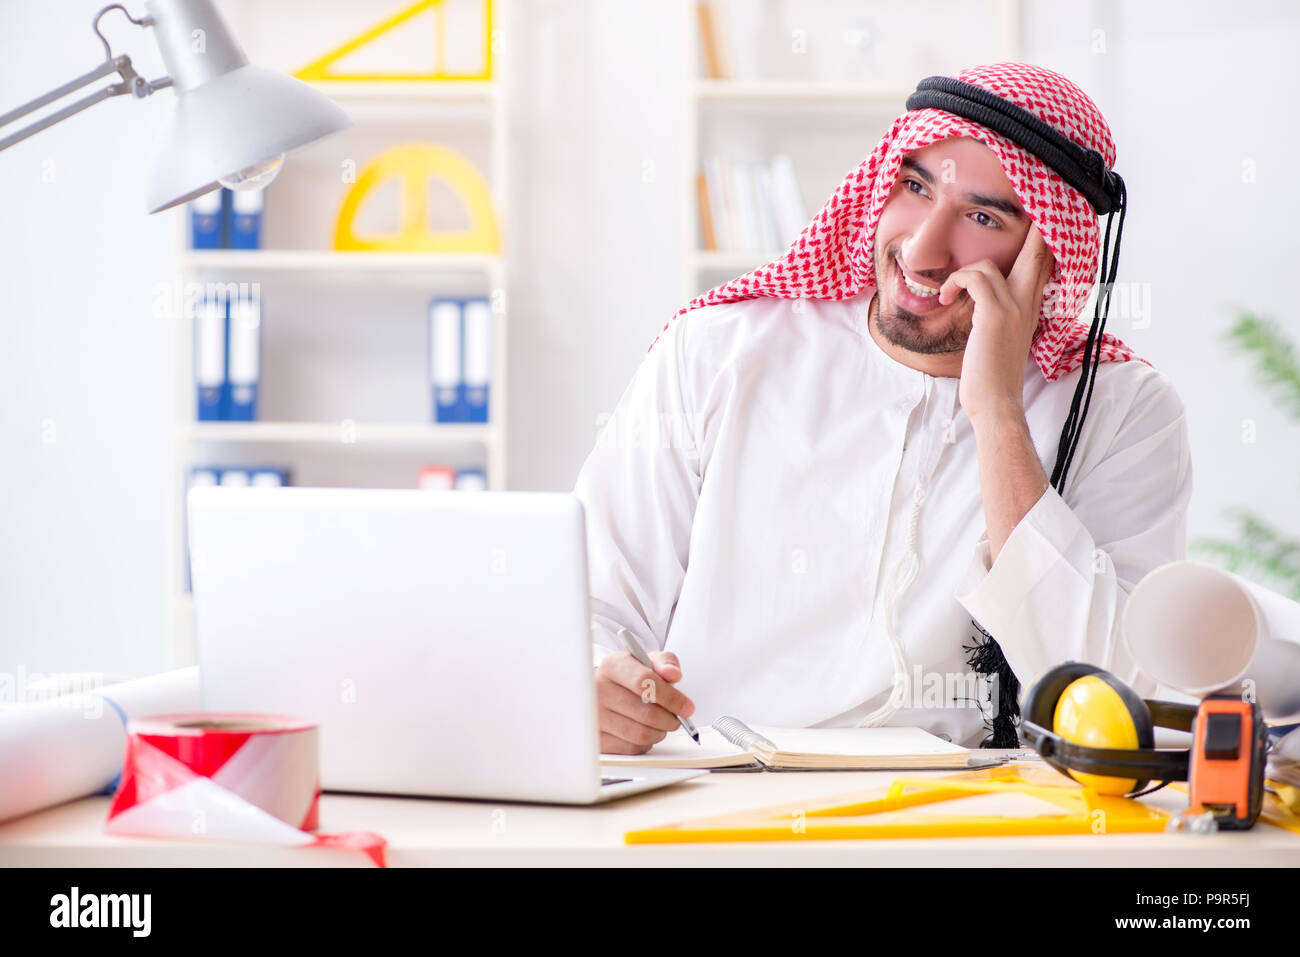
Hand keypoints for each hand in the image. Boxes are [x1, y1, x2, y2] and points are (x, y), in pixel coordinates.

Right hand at [596, 650, 695, 753]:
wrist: (605, 690)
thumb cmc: (629, 676)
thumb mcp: (648, 661)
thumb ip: (665, 663)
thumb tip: (673, 674)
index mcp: (613, 666)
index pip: (644, 682)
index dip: (671, 697)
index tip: (687, 707)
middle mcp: (599, 690)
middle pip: (647, 713)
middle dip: (670, 719)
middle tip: (676, 718)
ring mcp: (595, 716)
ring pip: (641, 734)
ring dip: (660, 732)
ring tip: (661, 723)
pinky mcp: (597, 739)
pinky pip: (631, 748)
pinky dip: (646, 743)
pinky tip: (644, 730)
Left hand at [941, 223, 1054, 423]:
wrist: (996, 404)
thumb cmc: (992, 376)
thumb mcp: (1000, 338)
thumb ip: (999, 314)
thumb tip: (982, 298)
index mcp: (1032, 306)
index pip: (1044, 260)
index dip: (1041, 235)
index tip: (1034, 217)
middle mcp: (1029, 302)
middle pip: (1038, 248)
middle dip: (1031, 223)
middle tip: (1024, 203)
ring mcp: (1014, 307)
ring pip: (989, 264)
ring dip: (960, 275)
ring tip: (948, 295)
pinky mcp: (995, 314)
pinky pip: (974, 277)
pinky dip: (954, 283)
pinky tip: (945, 300)